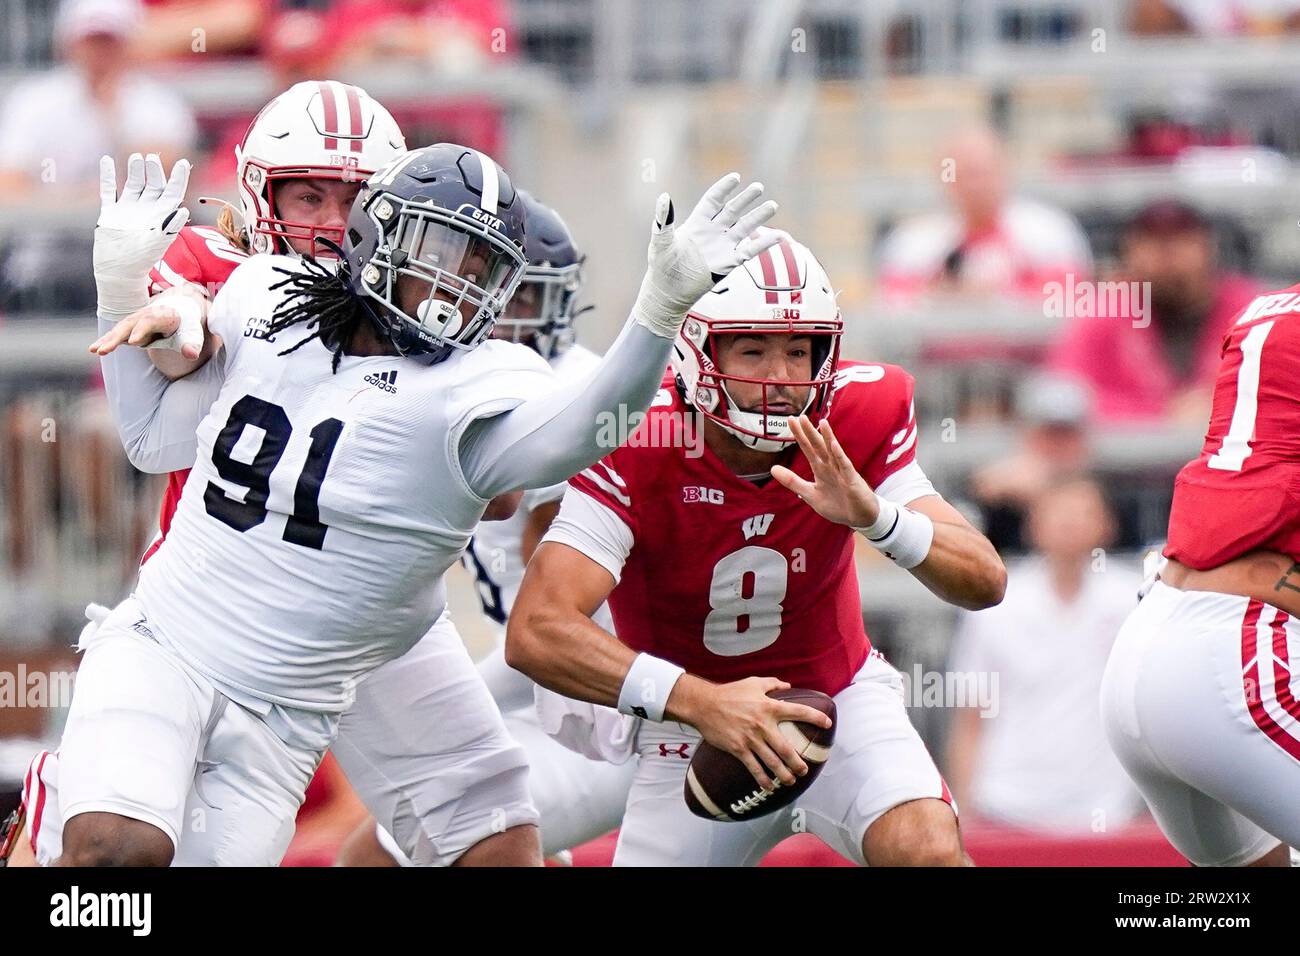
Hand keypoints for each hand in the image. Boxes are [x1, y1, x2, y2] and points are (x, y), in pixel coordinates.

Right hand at [90, 288, 204, 359]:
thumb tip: (191, 354)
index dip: (140, 331)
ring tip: (94, 351)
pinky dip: (106, 341)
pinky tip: (94, 350)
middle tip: (104, 350)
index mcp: (161, 315)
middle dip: (115, 337)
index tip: (132, 342)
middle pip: (128, 325)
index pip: (148, 322)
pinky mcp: (130, 328)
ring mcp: (135, 321)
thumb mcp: (192, 334)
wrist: (180, 311)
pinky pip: (116, 334)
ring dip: (106, 340)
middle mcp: (145, 316)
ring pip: (118, 330)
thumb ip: (192, 344)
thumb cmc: (186, 325)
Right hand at [94, 153, 190, 315]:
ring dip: (135, 171)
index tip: (182, 163)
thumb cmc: (141, 260)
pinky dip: (108, 176)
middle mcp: (147, 211)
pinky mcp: (110, 213)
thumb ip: (171, 226)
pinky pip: (109, 191)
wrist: (117, 272)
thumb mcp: (158, 242)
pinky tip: (107, 160)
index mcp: (162, 216)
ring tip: (137, 157)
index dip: (178, 178)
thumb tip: (184, 209)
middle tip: (152, 157)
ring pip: (133, 185)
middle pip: (153, 185)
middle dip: (154, 171)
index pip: (173, 193)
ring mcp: (128, 211)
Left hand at [631, 173, 778, 337]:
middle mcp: (713, 231)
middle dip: (745, 198)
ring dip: (758, 216)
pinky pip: (750, 251)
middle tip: (758, 187)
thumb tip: (664, 197)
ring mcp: (722, 247)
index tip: (736, 177)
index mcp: (697, 222)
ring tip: (772, 205)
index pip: (714, 200)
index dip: (724, 188)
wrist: (669, 293)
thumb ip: (664, 220)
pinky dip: (765, 243)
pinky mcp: (729, 263)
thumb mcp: (660, 241)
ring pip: (745, 227)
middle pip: (733, 210)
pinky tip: (779, 236)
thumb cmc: (662, 266)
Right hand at [678, 676, 832, 791]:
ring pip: (772, 763)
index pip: (798, 712)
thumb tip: (788, 686)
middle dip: (798, 763)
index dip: (815, 718)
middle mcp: (762, 725)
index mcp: (769, 707)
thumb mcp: (753, 683)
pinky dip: (763, 780)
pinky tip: (769, 787)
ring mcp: (750, 739)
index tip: (827, 724)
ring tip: (791, 781)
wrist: (704, 705)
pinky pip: (754, 768)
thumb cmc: (729, 692)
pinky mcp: (738, 750)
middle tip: (804, 769)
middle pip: (786, 749)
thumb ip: (772, 684)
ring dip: (784, 775)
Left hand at [771, 415, 879, 528]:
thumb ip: (792, 481)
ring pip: (833, 452)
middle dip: (810, 432)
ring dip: (828, 437)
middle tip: (800, 416)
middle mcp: (831, 466)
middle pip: (819, 446)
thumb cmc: (837, 505)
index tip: (790, 420)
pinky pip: (845, 466)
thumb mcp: (809, 494)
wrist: (859, 518)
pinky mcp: (852, 480)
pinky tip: (833, 445)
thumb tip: (773, 468)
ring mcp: (842, 472)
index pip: (808, 448)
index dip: (800, 435)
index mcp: (821, 469)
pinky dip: (839, 456)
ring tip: (821, 423)